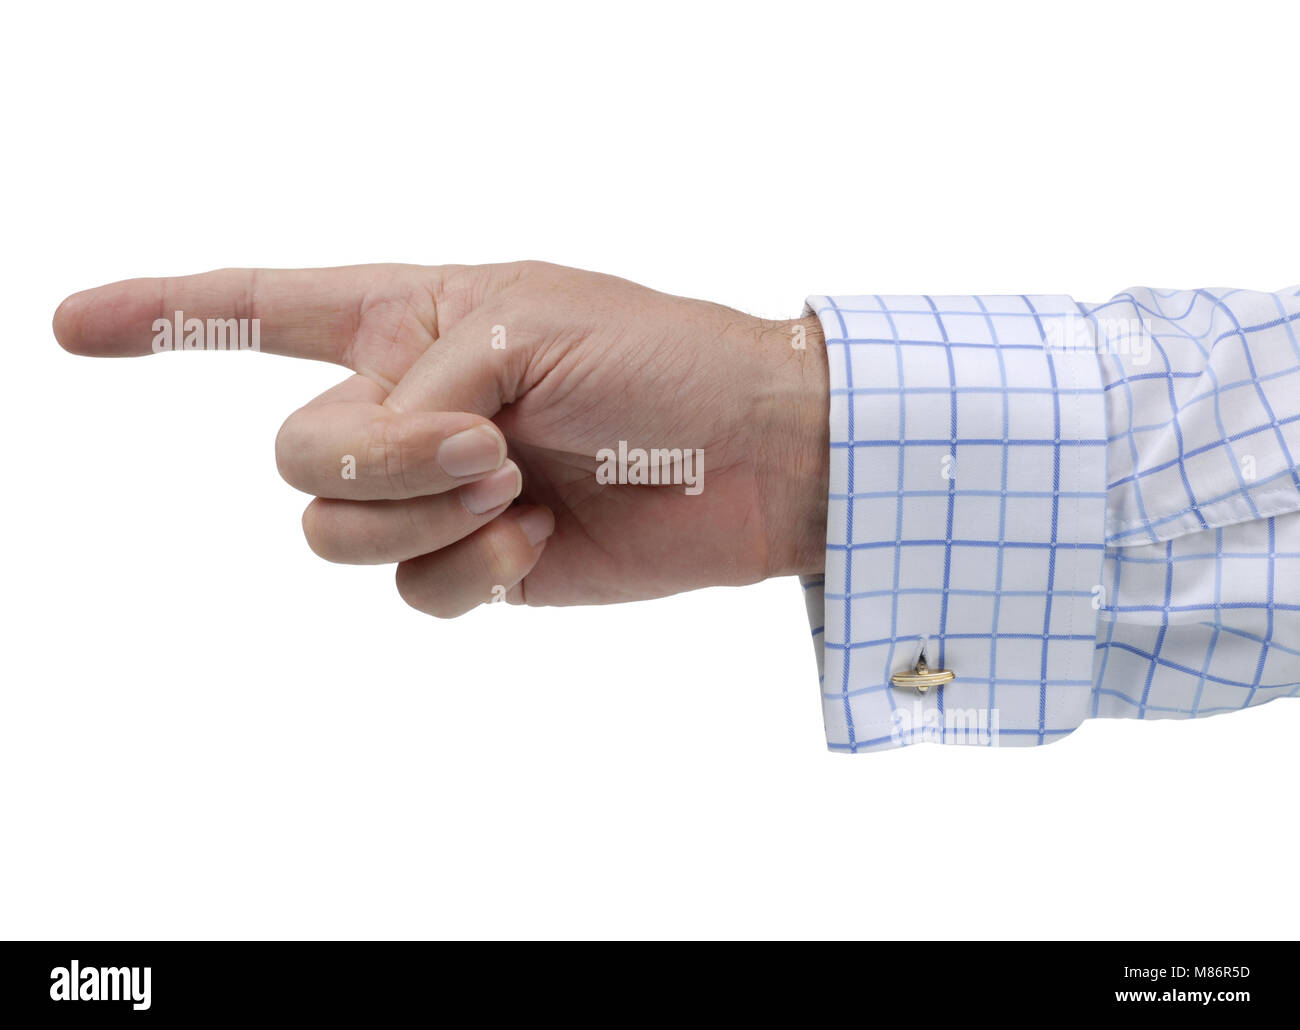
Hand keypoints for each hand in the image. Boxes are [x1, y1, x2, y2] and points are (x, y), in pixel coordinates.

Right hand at [54, 261, 828, 615]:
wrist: (754, 454)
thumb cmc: (660, 360)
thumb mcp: (527, 326)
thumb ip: (420, 389)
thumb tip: (389, 465)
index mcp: (413, 320)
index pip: (266, 309)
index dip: (167, 316)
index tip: (73, 327)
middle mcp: (411, 406)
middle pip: (299, 455)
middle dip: (380, 460)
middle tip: (489, 445)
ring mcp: (441, 492)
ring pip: (338, 533)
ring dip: (424, 514)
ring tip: (519, 486)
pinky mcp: (481, 561)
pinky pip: (414, 589)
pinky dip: (469, 569)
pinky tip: (536, 541)